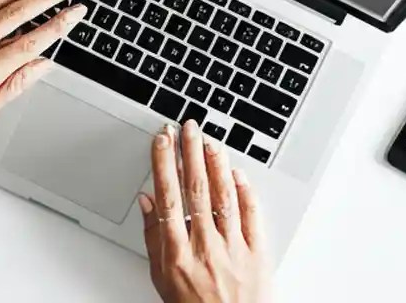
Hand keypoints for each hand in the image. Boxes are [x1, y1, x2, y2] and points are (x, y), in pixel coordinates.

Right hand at [139, 121, 272, 302]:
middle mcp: (205, 248)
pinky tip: (238, 172)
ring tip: (210, 141)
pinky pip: (251, 216)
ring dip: (216, 165)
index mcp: (177, 255)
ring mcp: (233, 249)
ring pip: (224, 197)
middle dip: (190, 153)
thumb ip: (153, 238)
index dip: (163, 164)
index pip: (168, 198)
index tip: (161, 140)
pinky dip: (245, 191)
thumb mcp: (161, 279)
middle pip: (196, 190)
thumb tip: (147, 201)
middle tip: (188, 127)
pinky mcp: (258, 253)